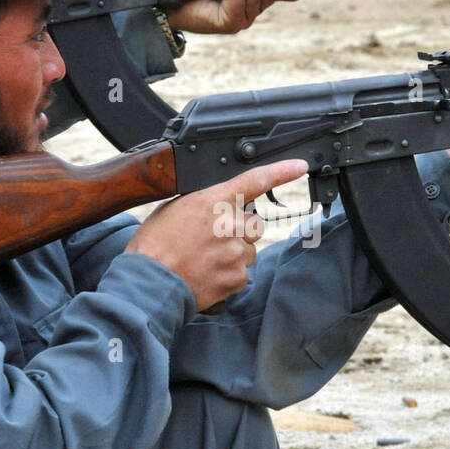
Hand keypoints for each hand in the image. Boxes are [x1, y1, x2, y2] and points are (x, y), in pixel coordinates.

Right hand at [125, 159, 308, 309]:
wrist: (149, 282)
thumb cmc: (154, 245)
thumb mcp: (175, 209)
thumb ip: (204, 204)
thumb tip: (219, 208)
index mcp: (212, 201)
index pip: (254, 180)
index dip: (281, 171)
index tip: (300, 166)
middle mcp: (229, 224)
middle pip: (253, 224)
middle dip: (239, 231)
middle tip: (212, 241)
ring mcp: (235, 251)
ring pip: (249, 250)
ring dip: (234, 254)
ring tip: (205, 260)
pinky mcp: (237, 277)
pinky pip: (243, 273)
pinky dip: (229, 275)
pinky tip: (208, 274)